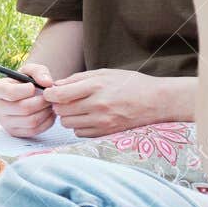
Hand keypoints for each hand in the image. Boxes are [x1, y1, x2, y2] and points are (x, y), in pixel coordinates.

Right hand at [0, 63, 56, 137]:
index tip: (35, 87)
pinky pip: (34, 131)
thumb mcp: (31, 70)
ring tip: (50, 105)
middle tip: (49, 97)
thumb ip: (39, 72)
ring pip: (30, 121)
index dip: (27, 90)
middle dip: (41, 102)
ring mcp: (4, 121)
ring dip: (45, 113)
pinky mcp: (14, 132)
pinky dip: (46, 122)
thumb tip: (47, 83)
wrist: (24, 95)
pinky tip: (48, 114)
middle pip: (23, 108)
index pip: (10, 93)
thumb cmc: (26, 82)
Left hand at [42, 69, 167, 136]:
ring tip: (79, 108)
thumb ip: (78, 78)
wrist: (157, 101)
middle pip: (61, 110)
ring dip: (68, 116)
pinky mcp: (107, 133)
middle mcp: (98, 105)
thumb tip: (55, 85)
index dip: (50, 94)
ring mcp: (103, 121)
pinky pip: (80, 133)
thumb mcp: (104, 73)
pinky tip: (88, 118)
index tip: (51, 93)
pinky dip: (79, 126)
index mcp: (96, 86)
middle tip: (65, 100)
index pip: (59, 95)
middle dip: (58, 105)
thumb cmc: (130, 83)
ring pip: (68, 123)